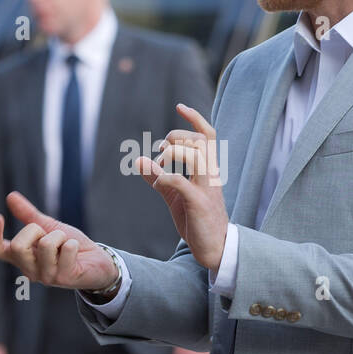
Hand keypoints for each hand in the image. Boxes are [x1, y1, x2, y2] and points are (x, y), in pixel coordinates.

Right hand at [0, 191, 117, 290]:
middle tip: (49, 235)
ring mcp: (46, 276)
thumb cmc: (69, 245)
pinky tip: (76, 252)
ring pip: (45, 245)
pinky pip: (67, 249)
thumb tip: (10, 196)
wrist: (98, 260)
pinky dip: (74, 243)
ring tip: (66, 244)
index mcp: (21, 257)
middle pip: (18, 246)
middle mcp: (30, 270)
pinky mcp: (65, 278)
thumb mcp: (48, 227)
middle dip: (36, 231)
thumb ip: (29, 215)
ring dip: (60, 237)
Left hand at [139, 104, 229, 272]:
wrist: (213, 247)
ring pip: (195, 155)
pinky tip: (159, 182)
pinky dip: (165, 177)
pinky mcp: (198, 203)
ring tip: (160, 164)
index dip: (195, 118)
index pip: (207, 136)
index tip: (180, 106)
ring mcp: (206, 188)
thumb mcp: (174, 194)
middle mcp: (210, 175)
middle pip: (200, 140)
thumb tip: (138, 160)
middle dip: (177, 137)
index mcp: (207, 169)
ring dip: (173, 153)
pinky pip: (181, 182)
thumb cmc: (196, 218)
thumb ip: (158, 176)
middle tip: (162, 151)